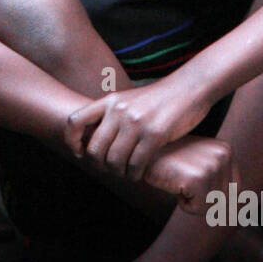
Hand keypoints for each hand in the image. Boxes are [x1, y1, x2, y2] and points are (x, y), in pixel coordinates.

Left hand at [64, 75, 211, 179]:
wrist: (190, 87)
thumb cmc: (161, 98)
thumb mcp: (131, 99)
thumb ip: (113, 113)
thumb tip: (97, 135)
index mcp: (110, 101)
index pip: (75, 121)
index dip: (72, 141)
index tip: (80, 153)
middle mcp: (119, 111)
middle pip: (94, 149)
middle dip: (99, 165)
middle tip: (109, 169)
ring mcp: (136, 123)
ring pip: (114, 160)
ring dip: (118, 173)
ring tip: (126, 173)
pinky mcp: (155, 134)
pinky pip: (136, 164)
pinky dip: (135, 174)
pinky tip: (138, 174)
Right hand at [144, 136, 237, 214]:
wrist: (140, 155)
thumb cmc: (167, 164)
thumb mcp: (197, 166)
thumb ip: (217, 182)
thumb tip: (239, 211)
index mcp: (226, 151)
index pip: (236, 192)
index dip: (216, 198)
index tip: (195, 185)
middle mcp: (223, 155)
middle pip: (224, 201)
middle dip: (202, 200)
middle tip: (183, 181)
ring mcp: (212, 165)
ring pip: (212, 206)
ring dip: (192, 202)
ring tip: (178, 181)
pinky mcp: (198, 178)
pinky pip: (199, 209)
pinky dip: (185, 205)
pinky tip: (174, 185)